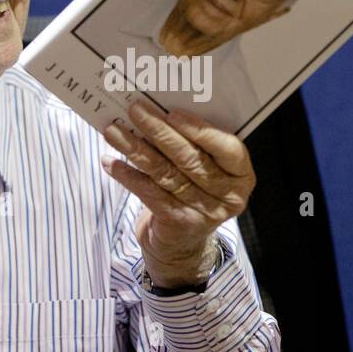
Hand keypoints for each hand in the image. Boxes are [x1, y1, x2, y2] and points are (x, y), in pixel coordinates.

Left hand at [100, 101, 253, 286]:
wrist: (181, 242)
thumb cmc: (194, 191)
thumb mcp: (205, 168)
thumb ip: (195, 144)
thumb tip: (159, 109)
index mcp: (241, 175)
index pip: (228, 149)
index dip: (201, 131)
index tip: (172, 112)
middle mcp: (228, 196)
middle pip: (191, 159)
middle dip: (160, 132)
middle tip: (136, 110)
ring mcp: (205, 212)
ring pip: (166, 173)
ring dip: (136, 149)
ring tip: (113, 131)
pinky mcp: (179, 223)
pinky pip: (150, 193)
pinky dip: (128, 175)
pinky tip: (110, 162)